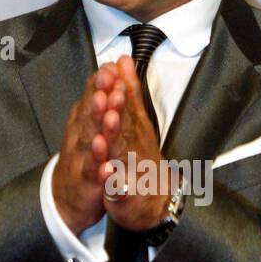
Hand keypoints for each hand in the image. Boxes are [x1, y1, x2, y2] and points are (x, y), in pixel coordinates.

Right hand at [51, 62, 127, 234]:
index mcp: (84, 121)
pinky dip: (99, 169)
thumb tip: (111, 65)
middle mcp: (80, 137)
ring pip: (90, 141)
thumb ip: (101, 93)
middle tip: (108, 82)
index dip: (100, 83)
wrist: (65, 197)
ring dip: (99, 128)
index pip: (91, 97)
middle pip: (89, 114)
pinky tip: (106, 164)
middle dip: (99, 97)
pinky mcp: (86, 182)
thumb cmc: (82, 156)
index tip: (110, 66)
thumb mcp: (91, 121)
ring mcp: (82, 159)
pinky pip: (93, 174)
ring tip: (110, 115)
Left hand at [97, 54, 168, 232]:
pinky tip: (107, 173)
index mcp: (133, 129)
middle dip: (118, 107)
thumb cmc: (140, 157)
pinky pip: (120, 188)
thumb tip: (123, 60)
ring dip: (115, 139)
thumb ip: (130, 90)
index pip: (124, 105)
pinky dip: (114, 181)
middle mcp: (133, 146)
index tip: (110, 70)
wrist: (153, 201)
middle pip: (125, 124)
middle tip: (113, 91)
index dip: (116, 88)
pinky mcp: (126, 193)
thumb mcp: (137, 121)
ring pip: (121, 153)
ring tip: (109, 124)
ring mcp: (130, 170)